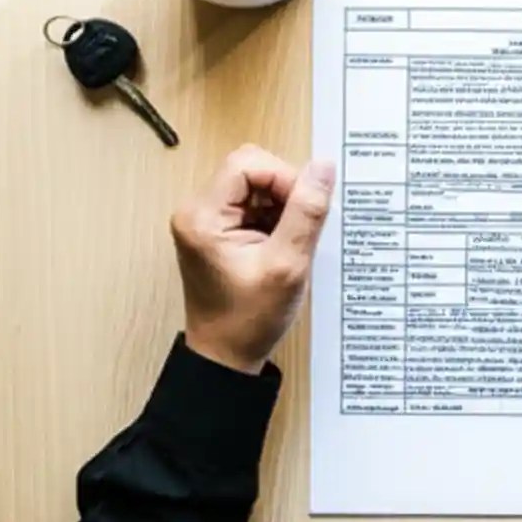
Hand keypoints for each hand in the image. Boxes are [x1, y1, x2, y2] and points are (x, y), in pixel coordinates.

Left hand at [170, 145, 335, 373]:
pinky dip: (276, 219)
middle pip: (251, 170)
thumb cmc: (249, 320)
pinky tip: (283, 246)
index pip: (248, 164)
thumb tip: (323, 168)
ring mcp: (207, 221)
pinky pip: (254, 205)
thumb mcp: (287, 265)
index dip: (283, 177)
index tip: (304, 208)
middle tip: (299, 227)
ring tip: (290, 243)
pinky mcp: (219, 231)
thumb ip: (306, 212)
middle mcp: (198, 212)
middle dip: (285, 190)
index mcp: (203, 216)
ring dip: (282, 207)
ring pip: (256, 186)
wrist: (226, 357)